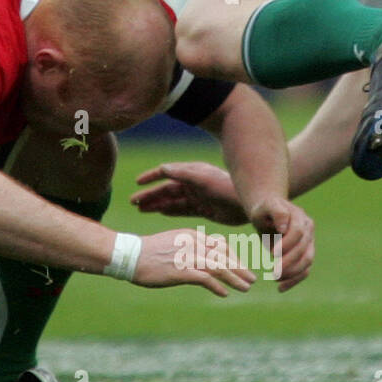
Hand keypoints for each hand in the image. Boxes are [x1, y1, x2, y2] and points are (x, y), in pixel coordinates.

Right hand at [131, 162, 247, 224]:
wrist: (248, 205)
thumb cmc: (226, 188)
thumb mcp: (202, 179)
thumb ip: (182, 173)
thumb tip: (162, 168)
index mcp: (191, 173)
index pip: (166, 172)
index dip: (151, 177)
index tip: (137, 183)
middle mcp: (193, 184)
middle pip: (166, 189)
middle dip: (150, 195)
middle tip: (133, 202)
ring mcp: (198, 197)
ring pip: (172, 200)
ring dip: (157, 204)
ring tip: (141, 210)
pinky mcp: (204, 210)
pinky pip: (182, 210)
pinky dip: (171, 211)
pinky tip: (160, 214)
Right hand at [133, 227, 255, 296]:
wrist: (129, 255)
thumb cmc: (149, 252)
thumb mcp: (173, 244)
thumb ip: (190, 249)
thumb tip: (203, 261)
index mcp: (192, 235)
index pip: (221, 245)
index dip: (234, 257)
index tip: (241, 268)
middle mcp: (193, 244)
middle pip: (224, 256)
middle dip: (240, 268)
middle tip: (252, 279)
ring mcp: (187, 257)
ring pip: (219, 267)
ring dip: (235, 278)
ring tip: (246, 288)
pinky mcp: (181, 270)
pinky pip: (206, 278)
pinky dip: (218, 286)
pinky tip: (225, 293)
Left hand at [246, 196, 315, 291]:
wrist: (268, 213)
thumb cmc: (264, 209)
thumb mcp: (265, 206)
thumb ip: (276, 212)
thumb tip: (284, 228)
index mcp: (299, 217)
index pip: (298, 233)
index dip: (287, 244)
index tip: (272, 254)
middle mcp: (308, 230)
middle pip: (304, 250)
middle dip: (289, 263)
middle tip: (273, 273)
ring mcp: (309, 242)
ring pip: (307, 262)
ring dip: (292, 274)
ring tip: (274, 279)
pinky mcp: (306, 253)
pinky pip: (304, 270)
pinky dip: (294, 280)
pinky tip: (280, 288)